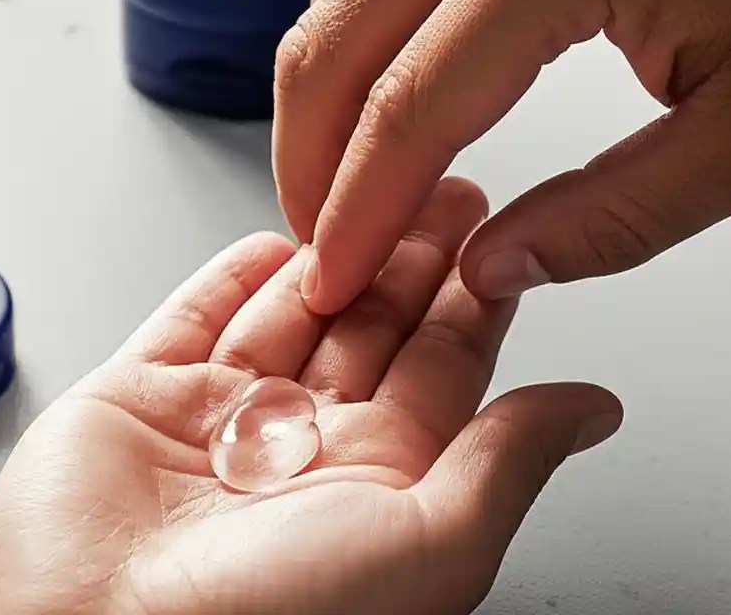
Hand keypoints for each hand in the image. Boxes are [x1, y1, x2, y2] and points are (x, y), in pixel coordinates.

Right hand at [0, 179, 621, 613]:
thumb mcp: (428, 546)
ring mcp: (216, 422)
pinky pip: (193, 318)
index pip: (441, 369)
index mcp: (377, 486)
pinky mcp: (138, 399)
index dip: (472, 296)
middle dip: (411, 255)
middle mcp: (302, 452)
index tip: (498, 235)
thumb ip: (506, 463)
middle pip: (370, 328)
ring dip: (334, 251)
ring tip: (372, 183)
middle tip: (444, 185)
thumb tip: (593, 411)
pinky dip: (230, 278)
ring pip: (289, 314)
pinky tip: (269, 245)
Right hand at [273, 0, 730, 313]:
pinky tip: (359, 54)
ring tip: (329, 167)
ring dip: (318, 79)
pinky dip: (348, 2)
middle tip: (318, 239)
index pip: (408, 111)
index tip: (335, 276)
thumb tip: (495, 265)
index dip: (356, 213)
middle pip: (339, 37)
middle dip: (307, 156)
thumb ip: (617, 217)